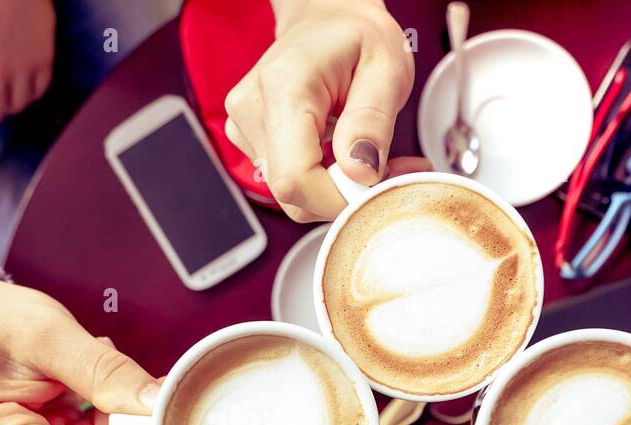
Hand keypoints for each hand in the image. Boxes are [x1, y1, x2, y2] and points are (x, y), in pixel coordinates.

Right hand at [225, 0, 427, 221]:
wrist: (327, 20)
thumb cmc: (356, 36)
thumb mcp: (387, 67)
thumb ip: (372, 120)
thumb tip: (360, 172)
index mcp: (283, 87)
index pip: (296, 179)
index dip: (340, 198)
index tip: (379, 185)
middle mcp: (251, 110)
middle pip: (292, 194)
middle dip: (344, 195)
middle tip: (386, 167)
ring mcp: (244, 127)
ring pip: (292, 194)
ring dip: (337, 187)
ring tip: (366, 152)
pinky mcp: (249, 140)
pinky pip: (289, 182)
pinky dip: (323, 180)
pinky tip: (342, 151)